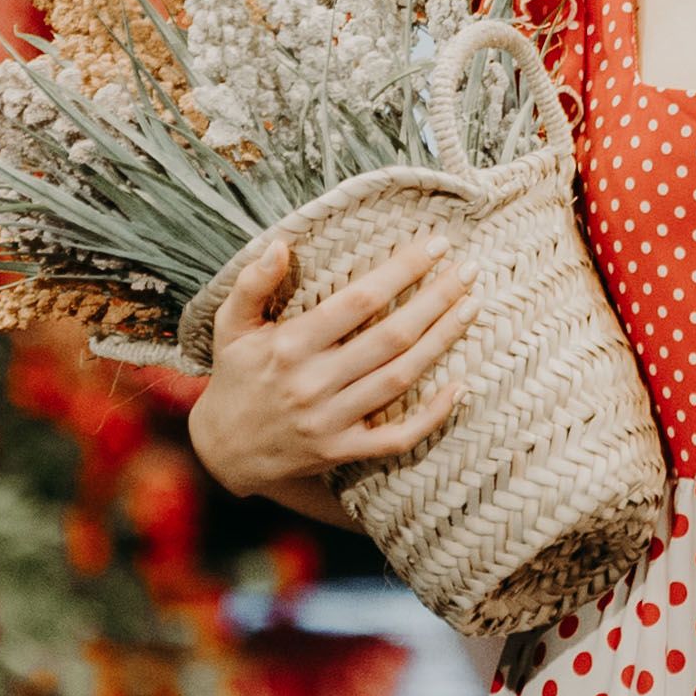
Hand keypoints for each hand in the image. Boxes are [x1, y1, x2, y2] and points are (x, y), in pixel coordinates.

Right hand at [184, 232, 471, 512]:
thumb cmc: (235, 376)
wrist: (224, 449)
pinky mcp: (342, 451)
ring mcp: (330, 421)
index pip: (358, 300)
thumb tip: (281, 244)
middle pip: (391, 336)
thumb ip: (252, 283)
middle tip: (469, 270)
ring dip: (442, 341)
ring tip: (471, 307)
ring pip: (400, 378)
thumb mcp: (230, 325)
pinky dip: (432, 416)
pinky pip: (397, 437)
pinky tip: (459, 387)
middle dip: (436, 299)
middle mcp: (312, 383)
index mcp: (289, 345)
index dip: (401, 270)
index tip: (434, 244)